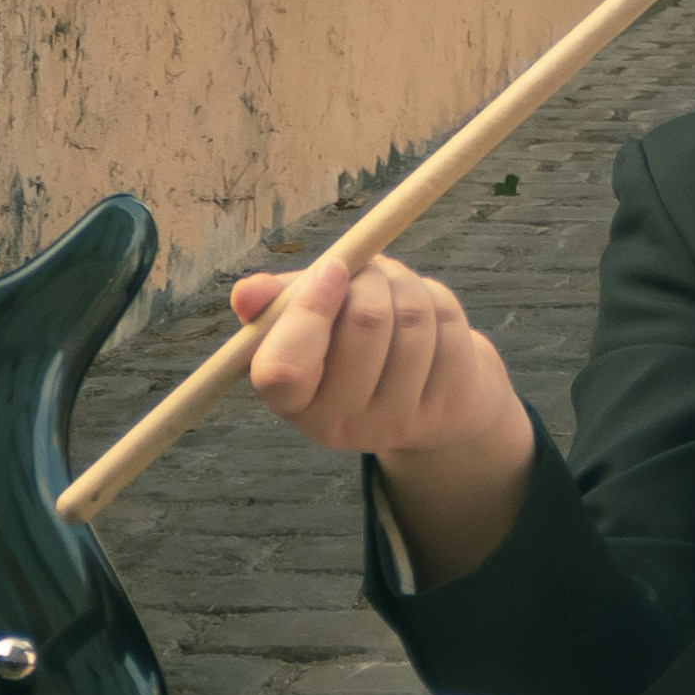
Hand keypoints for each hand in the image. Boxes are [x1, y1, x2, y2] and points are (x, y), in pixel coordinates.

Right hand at [232, 255, 535, 577]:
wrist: (426, 390)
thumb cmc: (350, 345)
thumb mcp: (308, 324)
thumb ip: (277, 303)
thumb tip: (246, 294)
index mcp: (291, 403)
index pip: (285, 368)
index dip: (310, 307)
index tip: (332, 269)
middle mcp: (341, 426)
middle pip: (365, 323)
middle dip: (370, 276)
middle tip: (367, 270)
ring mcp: (399, 423)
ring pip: (412, 317)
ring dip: (404, 281)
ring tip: (395, 285)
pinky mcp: (449, 408)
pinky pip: (447, 326)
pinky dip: (437, 298)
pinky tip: (427, 313)